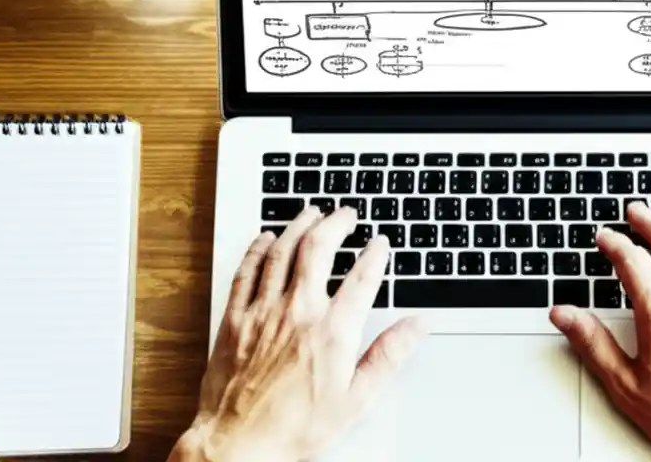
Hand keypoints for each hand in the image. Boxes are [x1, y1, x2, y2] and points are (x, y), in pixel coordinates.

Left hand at [170, 207, 426, 461]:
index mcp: (332, 332)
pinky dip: (257, 250)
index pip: (361, 278)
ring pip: (281, 252)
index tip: (380, 244)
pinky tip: (265, 239)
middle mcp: (297, 313)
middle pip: (318, 249)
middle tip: (346, 214)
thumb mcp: (356, 400)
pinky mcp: (234, 320)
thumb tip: (416, 327)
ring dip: (298, 226)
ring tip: (310, 213)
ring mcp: (262, 313)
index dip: (374, 255)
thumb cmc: (295, 430)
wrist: (239, 446)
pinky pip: (245, 273)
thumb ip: (388, 356)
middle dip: (336, 224)